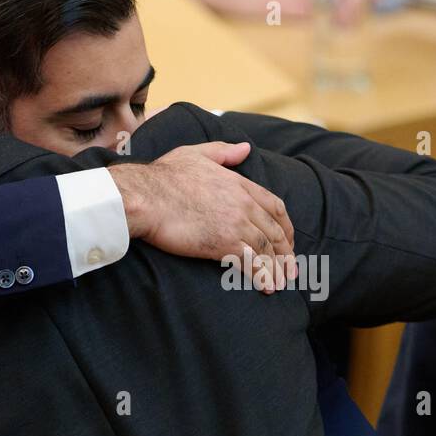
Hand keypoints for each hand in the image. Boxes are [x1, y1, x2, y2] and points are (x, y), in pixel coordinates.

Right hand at [108, 141, 297, 292]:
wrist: (145, 196)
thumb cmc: (163, 176)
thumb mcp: (195, 154)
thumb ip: (223, 151)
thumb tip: (245, 148)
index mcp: (239, 184)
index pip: (275, 206)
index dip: (285, 226)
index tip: (288, 239)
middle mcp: (243, 205)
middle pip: (275, 231)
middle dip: (286, 252)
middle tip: (290, 268)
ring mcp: (235, 224)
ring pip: (266, 249)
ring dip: (277, 268)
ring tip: (281, 283)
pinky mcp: (223, 244)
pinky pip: (251, 263)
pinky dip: (263, 276)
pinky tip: (268, 287)